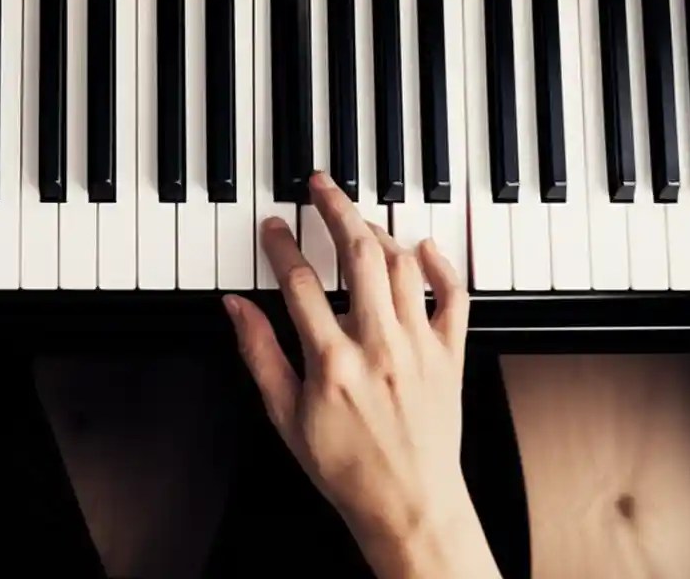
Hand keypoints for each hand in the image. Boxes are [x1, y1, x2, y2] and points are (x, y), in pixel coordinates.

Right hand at [224, 172, 499, 578]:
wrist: (408, 503)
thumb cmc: (345, 467)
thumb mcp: (284, 415)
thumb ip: (259, 353)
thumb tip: (235, 307)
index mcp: (332, 362)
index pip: (299, 282)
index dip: (280, 245)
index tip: (272, 227)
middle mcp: (379, 346)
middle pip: (358, 255)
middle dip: (335, 209)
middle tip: (319, 186)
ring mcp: (420, 347)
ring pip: (403, 266)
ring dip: (378, 231)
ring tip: (357, 217)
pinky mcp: (450, 355)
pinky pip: (454, 296)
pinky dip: (440, 264)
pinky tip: (422, 246)